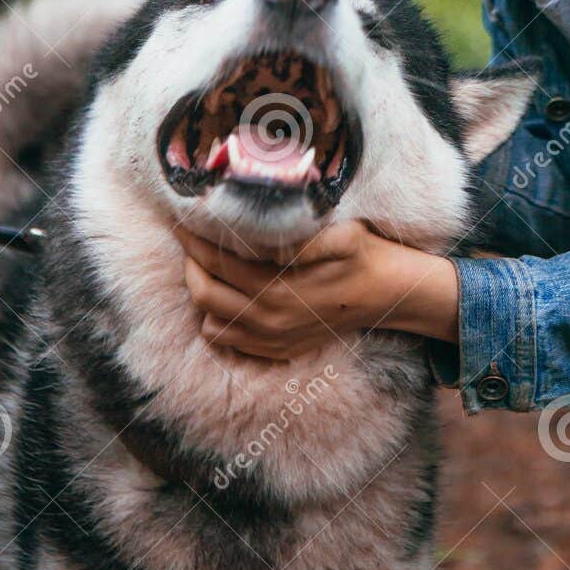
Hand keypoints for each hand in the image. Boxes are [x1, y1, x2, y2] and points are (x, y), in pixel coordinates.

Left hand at [177, 219, 459, 359]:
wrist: (386, 293)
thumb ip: (302, 238)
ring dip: (201, 293)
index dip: (194, 240)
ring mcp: (271, 338)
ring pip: (210, 322)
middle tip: (191, 239)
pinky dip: (217, 318)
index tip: (183, 219)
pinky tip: (226, 293)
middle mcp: (269, 318)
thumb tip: (261, 236)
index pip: (218, 263)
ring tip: (206, 266)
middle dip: (190, 264)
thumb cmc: (363, 254)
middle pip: (204, 293)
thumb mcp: (341, 235)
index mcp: (278, 288)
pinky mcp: (276, 349)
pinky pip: (228, 341)